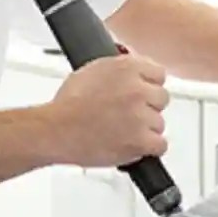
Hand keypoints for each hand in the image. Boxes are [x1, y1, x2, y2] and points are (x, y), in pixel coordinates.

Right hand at [43, 54, 169, 166]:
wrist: (56, 130)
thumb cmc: (67, 105)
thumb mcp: (92, 71)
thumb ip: (119, 70)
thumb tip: (133, 71)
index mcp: (126, 68)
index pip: (159, 74)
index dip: (148, 86)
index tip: (143, 93)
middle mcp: (136, 89)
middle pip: (161, 99)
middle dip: (147, 107)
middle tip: (129, 115)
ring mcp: (140, 115)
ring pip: (159, 123)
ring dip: (145, 129)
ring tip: (122, 132)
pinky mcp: (140, 140)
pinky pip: (160, 145)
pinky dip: (149, 148)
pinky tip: (135, 146)